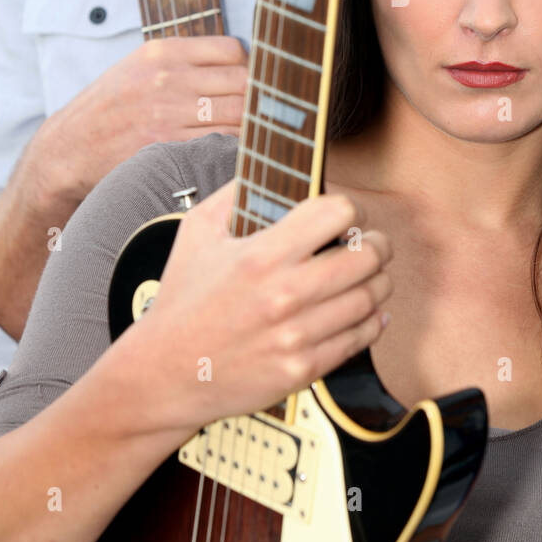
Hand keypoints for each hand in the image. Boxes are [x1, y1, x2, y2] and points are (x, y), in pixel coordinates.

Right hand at [37, 36, 247, 204]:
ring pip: (238, 116)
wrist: (70, 148)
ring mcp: (167, 114)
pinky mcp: (167, 147)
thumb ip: (184, 59)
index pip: (232, 50)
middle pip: (242, 82)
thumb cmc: (112, 107)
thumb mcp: (139, 66)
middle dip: (255, 97)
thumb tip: (241, 61)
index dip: (248, 66)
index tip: (249, 81)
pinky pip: (220, 143)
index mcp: (162, 52)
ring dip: (249, 125)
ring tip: (247, 131)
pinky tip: (228, 149)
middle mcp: (166, 79)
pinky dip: (232, 147)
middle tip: (257, 110)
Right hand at [122, 178, 392, 440]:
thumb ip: (235, 193)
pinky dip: (371, 321)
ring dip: (378, 281)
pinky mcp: (301, 370)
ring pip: (369, 298)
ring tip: (370, 275)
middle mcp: (284, 295)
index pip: (337, 213)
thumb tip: (270, 167)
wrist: (163, 374)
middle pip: (367, 256)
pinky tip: (366, 311)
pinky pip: (359, 339)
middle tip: (371, 242)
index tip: (348, 214)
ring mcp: (296, 336)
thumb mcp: (197, 232)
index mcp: (261, 255)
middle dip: (377, 244)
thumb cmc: (181, 299)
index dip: (350, 208)